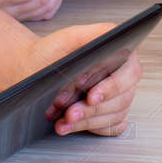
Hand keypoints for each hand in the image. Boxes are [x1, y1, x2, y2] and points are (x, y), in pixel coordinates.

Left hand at [24, 25, 141, 135]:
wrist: (32, 68)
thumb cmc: (51, 53)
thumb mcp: (69, 38)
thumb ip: (92, 34)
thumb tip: (113, 37)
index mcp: (121, 53)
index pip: (129, 72)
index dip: (112, 86)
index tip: (91, 97)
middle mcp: (124, 75)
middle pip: (122, 98)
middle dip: (93, 109)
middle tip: (70, 113)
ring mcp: (119, 97)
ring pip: (114, 115)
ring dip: (87, 120)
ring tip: (63, 121)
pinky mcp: (112, 115)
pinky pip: (110, 127)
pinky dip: (88, 127)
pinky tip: (68, 126)